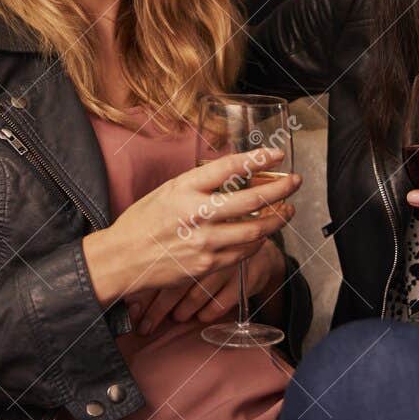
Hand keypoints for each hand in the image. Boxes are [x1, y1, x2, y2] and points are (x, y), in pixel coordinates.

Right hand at [81, 148, 299, 304]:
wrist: (123, 259)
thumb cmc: (142, 222)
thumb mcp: (167, 190)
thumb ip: (200, 184)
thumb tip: (236, 174)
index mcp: (184, 189)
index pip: (230, 167)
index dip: (258, 159)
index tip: (277, 154)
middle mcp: (196, 214)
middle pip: (252, 200)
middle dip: (281, 189)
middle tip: (295, 181)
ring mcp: (204, 242)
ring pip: (255, 230)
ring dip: (277, 218)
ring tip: (287, 210)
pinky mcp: (207, 265)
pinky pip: (243, 252)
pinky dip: (258, 240)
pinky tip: (263, 233)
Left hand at [127, 239, 286, 334]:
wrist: (256, 229)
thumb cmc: (214, 232)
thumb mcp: (190, 230)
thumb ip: (166, 247)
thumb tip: (133, 278)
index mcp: (186, 237)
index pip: (159, 269)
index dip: (144, 293)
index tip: (133, 311)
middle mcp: (205, 250)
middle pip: (173, 286)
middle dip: (156, 311)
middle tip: (145, 326)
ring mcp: (225, 265)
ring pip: (196, 296)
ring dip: (182, 311)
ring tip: (176, 317)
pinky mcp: (243, 279)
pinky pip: (221, 303)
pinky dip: (208, 312)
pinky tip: (201, 316)